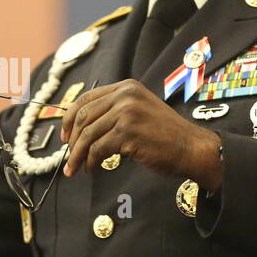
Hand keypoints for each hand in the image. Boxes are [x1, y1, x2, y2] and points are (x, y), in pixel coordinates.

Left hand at [59, 79, 222, 187]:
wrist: (191, 147)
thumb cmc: (166, 136)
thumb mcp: (139, 112)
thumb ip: (115, 112)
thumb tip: (81, 128)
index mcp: (126, 87)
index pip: (86, 98)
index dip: (70, 118)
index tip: (65, 136)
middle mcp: (125, 95)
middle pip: (83, 116)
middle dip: (72, 141)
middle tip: (69, 158)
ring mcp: (126, 112)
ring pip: (87, 134)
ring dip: (78, 155)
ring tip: (75, 169)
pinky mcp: (128, 132)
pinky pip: (98, 149)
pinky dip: (91, 162)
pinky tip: (93, 169)